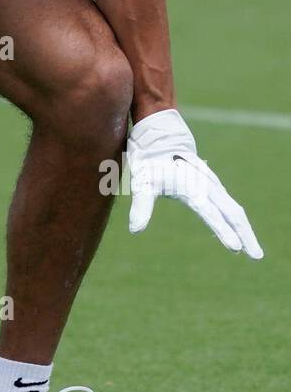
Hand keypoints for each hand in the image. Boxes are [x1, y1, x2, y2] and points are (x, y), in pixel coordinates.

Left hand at [126, 109, 262, 258]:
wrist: (159, 135)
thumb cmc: (149, 160)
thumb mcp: (142, 182)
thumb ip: (142, 206)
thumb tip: (135, 230)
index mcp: (192, 187)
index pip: (210, 212)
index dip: (223, 231)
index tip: (235, 248)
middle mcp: (206, 186)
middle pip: (233, 212)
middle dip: (246, 234)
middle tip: (257, 256)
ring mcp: (210, 185)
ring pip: (233, 208)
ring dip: (244, 228)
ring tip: (252, 249)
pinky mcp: (210, 185)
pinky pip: (227, 205)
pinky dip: (235, 220)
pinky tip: (236, 232)